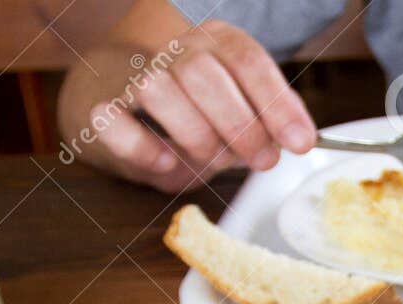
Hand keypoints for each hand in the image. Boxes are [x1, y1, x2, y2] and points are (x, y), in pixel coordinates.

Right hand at [73, 20, 316, 191]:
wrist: (124, 108)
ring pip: (158, 89)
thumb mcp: (240, 113)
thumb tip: (298, 138)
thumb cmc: (196, 115)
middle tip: (261, 159)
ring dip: (194, 134)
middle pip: (205, 74)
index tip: (300, 143)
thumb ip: (267, 120)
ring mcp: (135, 78)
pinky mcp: (103, 110)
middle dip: (241, 125)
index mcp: (215, 44)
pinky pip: (112, 121)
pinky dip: (142, 146)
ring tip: (209, 157)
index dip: (277, 104)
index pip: (247, 60)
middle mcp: (175, 53)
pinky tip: (166, 159)